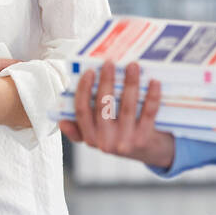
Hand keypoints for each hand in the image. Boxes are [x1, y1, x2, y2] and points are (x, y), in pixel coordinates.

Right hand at [58, 60, 175, 168]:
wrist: (148, 152)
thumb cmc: (119, 136)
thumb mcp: (97, 136)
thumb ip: (79, 128)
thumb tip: (62, 122)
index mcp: (90, 137)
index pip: (81, 111)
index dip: (83, 90)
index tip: (89, 71)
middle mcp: (105, 143)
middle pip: (103, 106)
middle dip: (106, 82)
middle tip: (110, 63)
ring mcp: (125, 142)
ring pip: (126, 107)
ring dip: (129, 84)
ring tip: (133, 66)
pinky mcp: (144, 139)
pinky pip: (148, 114)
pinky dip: (151, 97)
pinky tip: (153, 82)